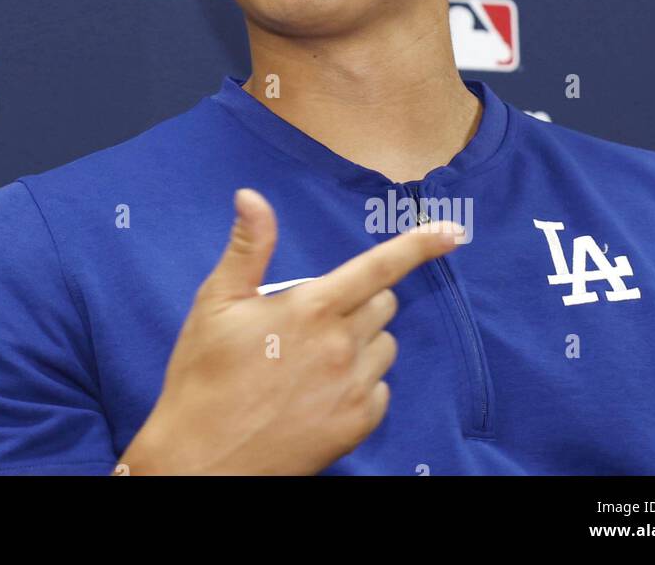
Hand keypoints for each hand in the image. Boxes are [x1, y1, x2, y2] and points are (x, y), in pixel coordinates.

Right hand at [117, 187, 460, 474]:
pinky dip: (360, 382)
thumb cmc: (204, 377)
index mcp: (311, 309)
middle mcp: (341, 346)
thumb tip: (252, 196)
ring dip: (361, 341)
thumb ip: (248, 247)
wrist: (204, 459)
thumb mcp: (216, 303)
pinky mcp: (356, 425)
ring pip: (384, 346)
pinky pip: (380, 389)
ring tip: (312, 357)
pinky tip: (320, 389)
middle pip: (382, 304)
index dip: (418, 246)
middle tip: (312, 317)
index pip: (378, 268)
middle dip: (359, 300)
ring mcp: (353, 389)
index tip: (450, 232)